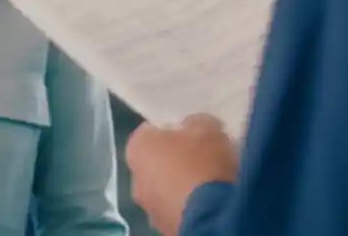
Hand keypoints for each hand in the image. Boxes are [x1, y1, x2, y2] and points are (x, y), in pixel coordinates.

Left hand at [125, 114, 238, 235]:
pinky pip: (178, 210)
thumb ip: (196, 123)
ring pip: (166, 190)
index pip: (150, 131)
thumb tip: (193, 128)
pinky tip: (211, 201)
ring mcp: (148, 209)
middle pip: (157, 162)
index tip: (193, 133)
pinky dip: (191, 206)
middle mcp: (135, 179)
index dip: (173, 130)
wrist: (212, 215)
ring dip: (183, 186)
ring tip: (212, 183)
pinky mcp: (164, 228)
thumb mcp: (207, 127)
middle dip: (177, 160)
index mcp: (137, 148)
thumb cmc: (203, 162)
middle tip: (205, 157)